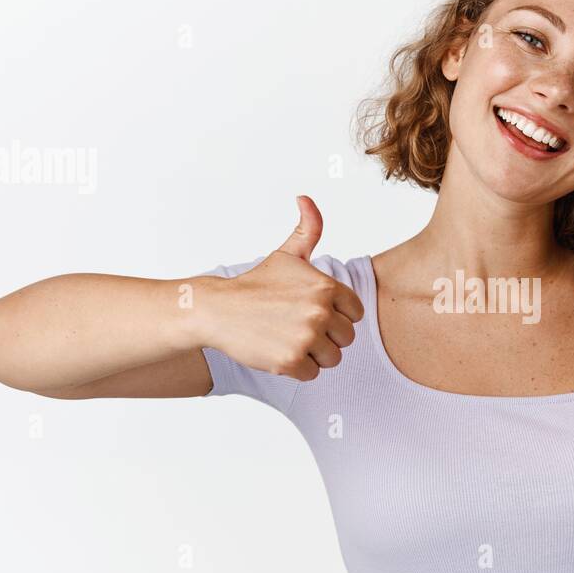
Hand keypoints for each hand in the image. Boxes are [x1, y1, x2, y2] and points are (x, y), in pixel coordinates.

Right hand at [204, 196, 364, 380]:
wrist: (218, 310)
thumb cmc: (256, 284)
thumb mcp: (286, 254)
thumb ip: (308, 229)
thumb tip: (306, 198)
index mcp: (326, 287)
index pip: (355, 313)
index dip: (336, 315)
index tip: (312, 310)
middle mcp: (320, 312)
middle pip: (346, 338)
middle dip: (326, 336)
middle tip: (297, 326)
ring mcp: (306, 338)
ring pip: (332, 358)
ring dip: (313, 354)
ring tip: (288, 338)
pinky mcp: (291, 361)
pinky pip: (313, 374)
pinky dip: (297, 368)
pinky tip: (278, 350)